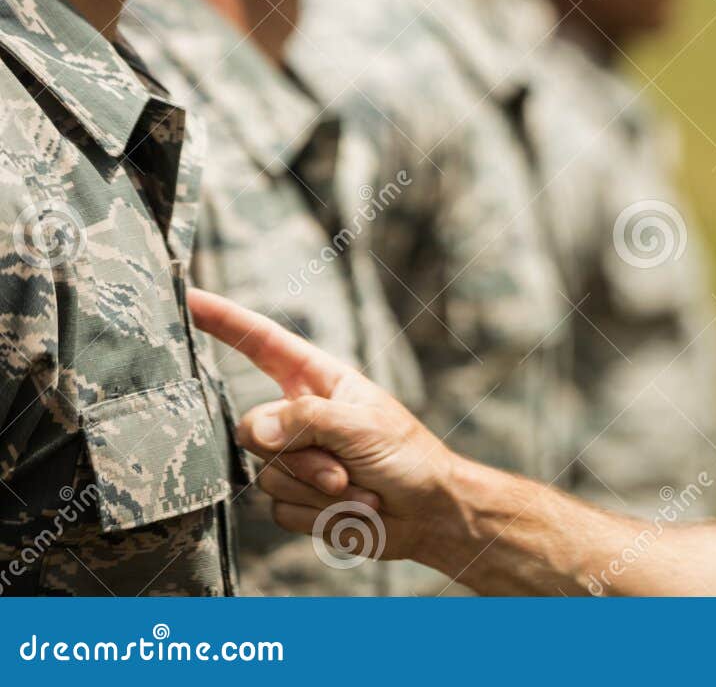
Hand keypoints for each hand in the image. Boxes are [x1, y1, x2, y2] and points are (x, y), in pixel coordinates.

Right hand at [188, 289, 461, 564]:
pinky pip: (279, 510)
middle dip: (302, 458)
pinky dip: (318, 516)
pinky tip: (350, 510)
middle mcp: (300, 416)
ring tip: (358, 489)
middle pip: (255, 431)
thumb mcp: (363, 427)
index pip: (261, 345)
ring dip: (317, 490)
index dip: (224, 321)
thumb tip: (257, 429)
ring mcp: (295, 458)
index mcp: (318, 382)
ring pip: (268, 477)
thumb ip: (309, 420)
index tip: (188, 298)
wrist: (427, 514)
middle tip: (345, 470)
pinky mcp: (295, 497)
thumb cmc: (407, 457)